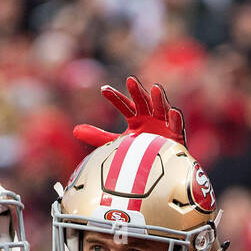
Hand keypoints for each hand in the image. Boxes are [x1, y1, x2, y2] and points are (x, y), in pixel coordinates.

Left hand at [72, 76, 186, 147]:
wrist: (157, 170)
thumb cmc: (139, 153)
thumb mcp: (116, 143)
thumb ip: (98, 136)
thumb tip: (74, 130)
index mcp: (136, 117)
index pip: (124, 104)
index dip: (115, 98)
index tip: (103, 90)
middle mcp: (150, 117)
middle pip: (142, 101)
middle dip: (137, 91)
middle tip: (130, 80)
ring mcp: (163, 124)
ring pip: (161, 108)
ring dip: (159, 99)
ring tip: (156, 88)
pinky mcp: (176, 135)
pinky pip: (176, 125)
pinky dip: (174, 118)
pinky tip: (172, 111)